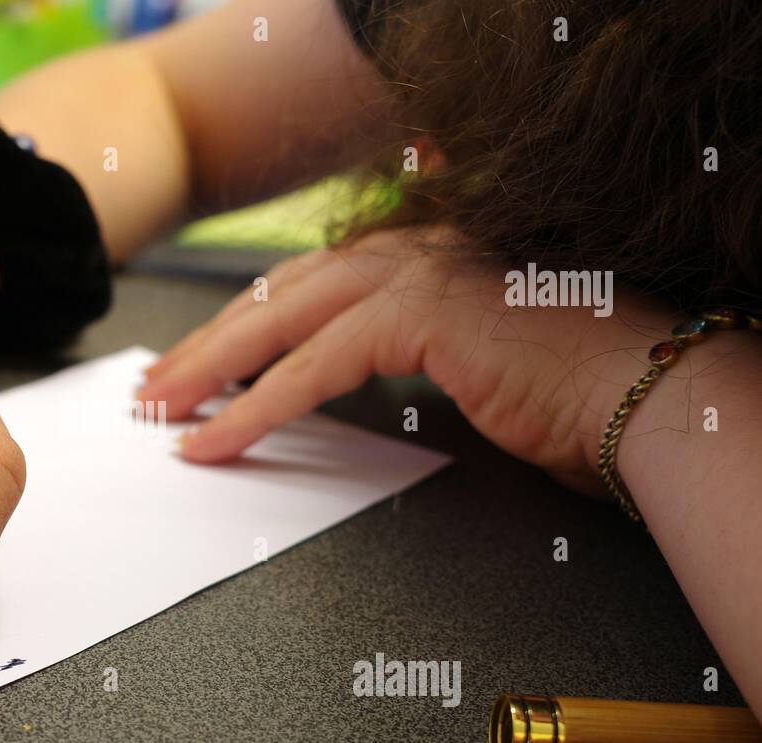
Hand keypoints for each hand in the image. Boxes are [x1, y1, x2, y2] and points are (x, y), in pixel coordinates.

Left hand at [139, 225, 681, 492]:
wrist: (641, 393)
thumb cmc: (564, 391)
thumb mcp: (454, 365)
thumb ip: (392, 357)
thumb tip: (325, 381)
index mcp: (414, 255)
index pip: (301, 289)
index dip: (238, 328)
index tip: (193, 364)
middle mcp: (407, 250)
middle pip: (274, 298)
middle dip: (205, 347)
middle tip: (154, 389)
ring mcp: (412, 271)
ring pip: (278, 325)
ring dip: (209, 373)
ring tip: (162, 413)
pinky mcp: (417, 311)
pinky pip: (308, 369)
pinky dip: (251, 409)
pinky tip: (212, 439)